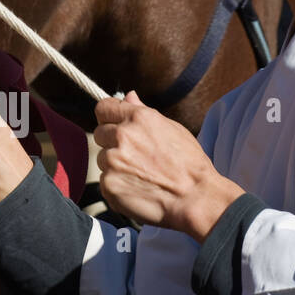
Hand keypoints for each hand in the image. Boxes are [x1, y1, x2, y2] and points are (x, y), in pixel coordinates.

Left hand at [93, 92, 243, 240]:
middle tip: (135, 156)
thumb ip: (143, 112)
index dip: (108, 117)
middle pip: (99, 133)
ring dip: (115, 165)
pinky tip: (137, 188)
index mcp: (138, 118)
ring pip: (102, 159)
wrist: (194, 198)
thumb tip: (128, 96)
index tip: (114, 125)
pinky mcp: (109, 184)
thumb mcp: (172, 129)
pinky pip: (105, 180)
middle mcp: (122, 136)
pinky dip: (117, 185)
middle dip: (112, 142)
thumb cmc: (189, 164)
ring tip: (141, 175)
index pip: (103, 108)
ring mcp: (113, 161)